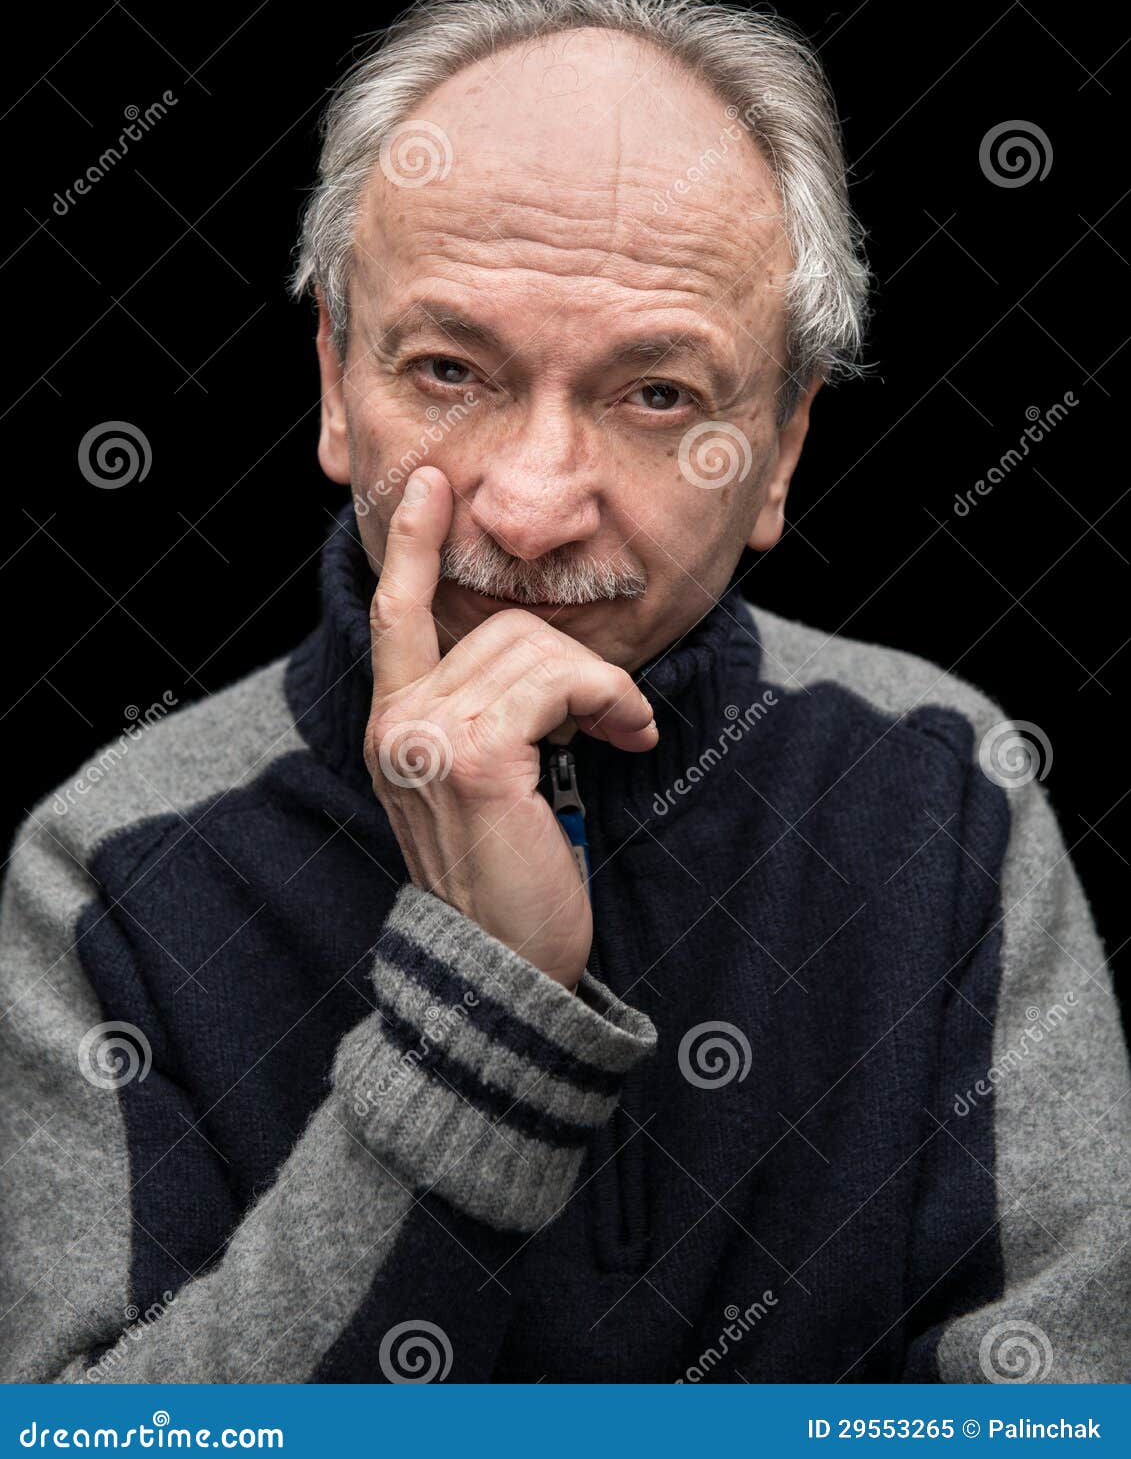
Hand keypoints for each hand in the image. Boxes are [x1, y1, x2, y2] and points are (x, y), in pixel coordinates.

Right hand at [364, 465, 658, 989]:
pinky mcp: (475, 756)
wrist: (505, 971)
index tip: (431, 487)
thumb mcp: (485, 786)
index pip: (393, 613)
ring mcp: (429, 737)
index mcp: (394, 727)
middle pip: (500, 626)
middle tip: (614, 720)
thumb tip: (541, 658)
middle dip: (576, 666)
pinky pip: (560, 680)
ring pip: (536, 648)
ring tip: (623, 735)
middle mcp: (397, 724)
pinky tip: (629, 741)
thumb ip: (485, 717)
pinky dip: (610, 701)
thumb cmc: (508, 880)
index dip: (409, 543)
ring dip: (603, 688)